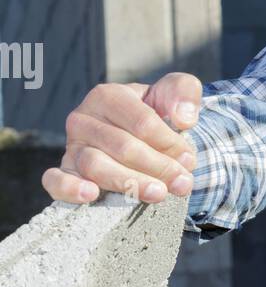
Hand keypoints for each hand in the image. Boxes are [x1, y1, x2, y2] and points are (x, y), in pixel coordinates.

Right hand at [41, 73, 202, 203]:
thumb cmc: (158, 112)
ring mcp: (72, 147)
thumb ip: (184, 92)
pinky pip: (56, 181)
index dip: (170, 143)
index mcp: (108, 96)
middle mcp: (84, 119)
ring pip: (96, 166)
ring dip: (130, 183)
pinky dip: (69, 189)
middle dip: (159, 167)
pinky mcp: (65, 172)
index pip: (142, 122)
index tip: (189, 159)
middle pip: (123, 147)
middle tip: (183, 183)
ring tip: (158, 193)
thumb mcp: (176, 92)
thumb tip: (183, 118)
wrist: (144, 137)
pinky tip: (91, 195)